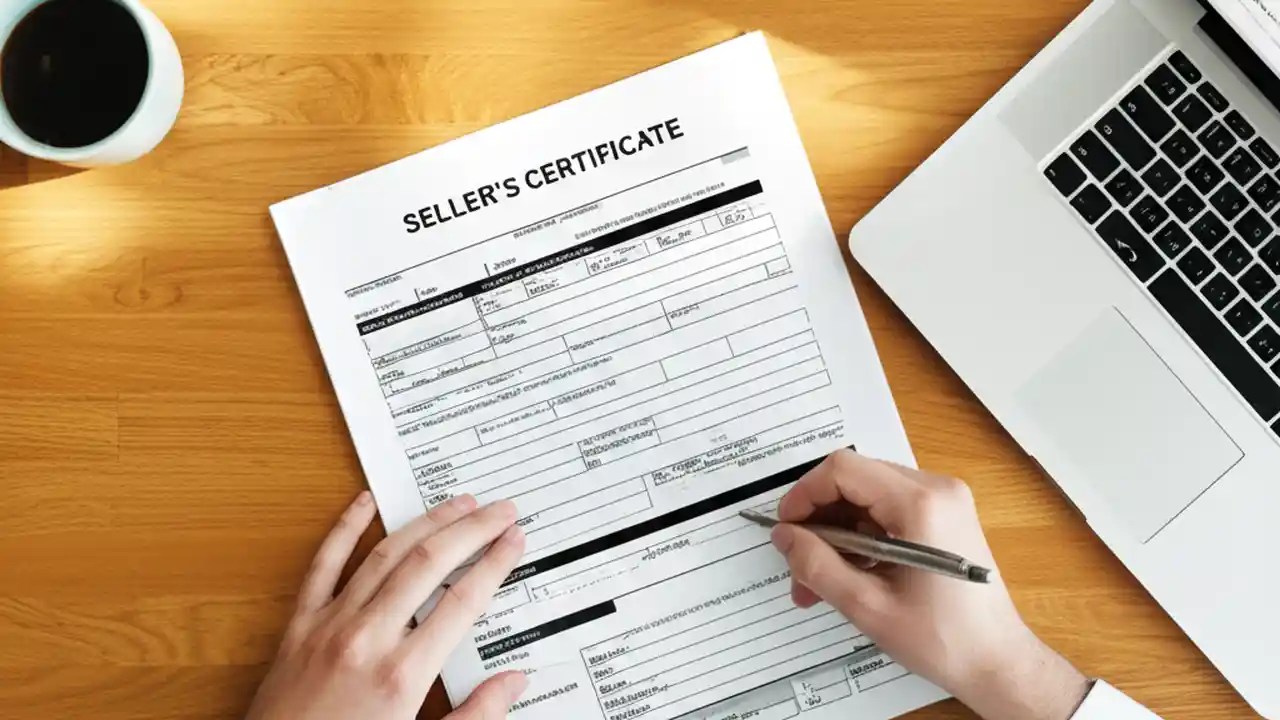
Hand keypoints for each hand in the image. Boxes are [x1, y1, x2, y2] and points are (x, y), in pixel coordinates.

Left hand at [247, 491, 528, 719]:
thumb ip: (474, 717)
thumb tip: (513, 683)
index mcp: (402, 676)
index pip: (463, 601)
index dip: (495, 564)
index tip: (514, 540)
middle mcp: (366, 640)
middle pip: (429, 564)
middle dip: (470, 530)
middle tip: (498, 509)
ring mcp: (329, 627)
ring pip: (384, 555)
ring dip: (424, 522)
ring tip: (455, 503)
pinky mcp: (298, 628)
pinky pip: (323, 566)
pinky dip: (344, 529)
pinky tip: (365, 503)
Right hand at [769, 450, 1090, 719]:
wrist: (996, 661)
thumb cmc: (946, 639)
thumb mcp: (868, 606)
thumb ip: (818, 565)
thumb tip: (784, 537)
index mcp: (922, 504)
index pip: (844, 470)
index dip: (805, 494)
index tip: (786, 528)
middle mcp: (937, 490)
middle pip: (855, 480)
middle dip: (819, 520)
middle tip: (798, 561)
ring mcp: (944, 501)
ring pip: (867, 497)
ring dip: (836, 533)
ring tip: (818, 580)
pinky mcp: (943, 516)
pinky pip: (887, 511)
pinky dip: (861, 537)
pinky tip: (848, 574)